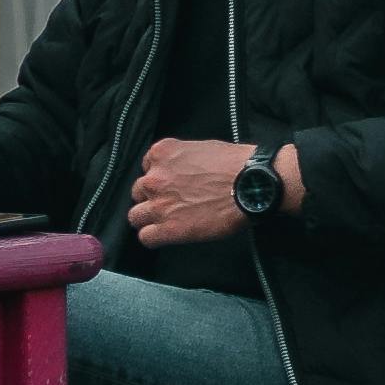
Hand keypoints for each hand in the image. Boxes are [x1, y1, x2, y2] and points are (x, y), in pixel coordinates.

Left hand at [129, 136, 300, 246]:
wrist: (249, 184)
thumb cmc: (235, 165)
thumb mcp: (203, 148)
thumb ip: (182, 159)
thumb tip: (182, 170)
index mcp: (163, 153)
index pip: (146, 166)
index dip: (157, 176)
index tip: (168, 182)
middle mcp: (155, 178)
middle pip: (138, 192)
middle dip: (152, 197)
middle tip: (169, 202)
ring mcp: (159, 204)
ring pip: (135, 216)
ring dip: (149, 218)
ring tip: (166, 220)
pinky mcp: (167, 228)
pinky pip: (145, 237)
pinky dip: (153, 237)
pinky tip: (165, 235)